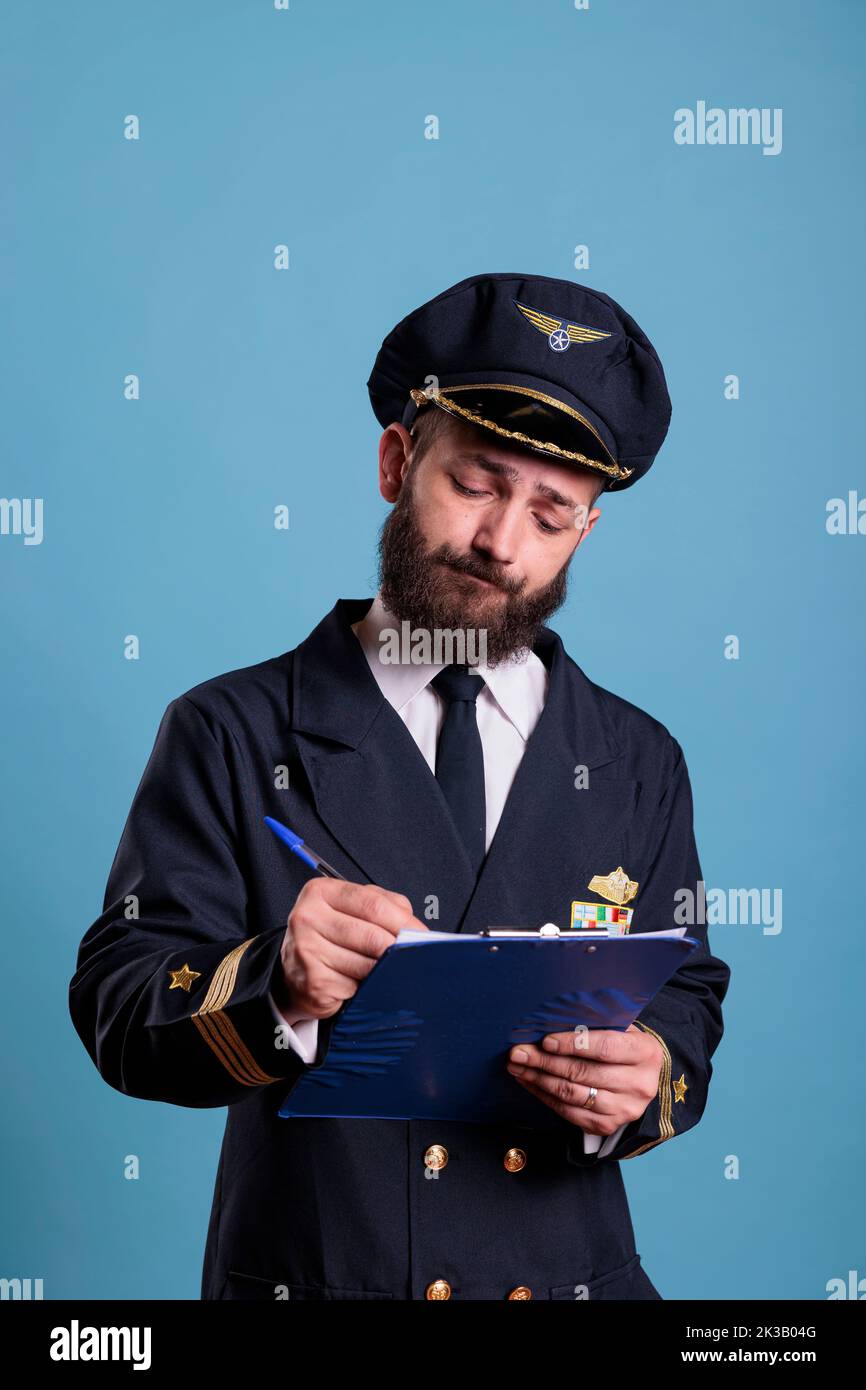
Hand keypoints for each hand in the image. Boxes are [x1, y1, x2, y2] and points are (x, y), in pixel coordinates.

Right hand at [276, 879, 427, 1019]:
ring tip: (383, 969)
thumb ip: (383, 905)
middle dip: (397, 948)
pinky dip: (364, 987)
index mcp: (321, 892)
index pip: (372, 904)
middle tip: (412, 955)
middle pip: (371, 935)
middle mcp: (308, 917)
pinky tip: (358, 983)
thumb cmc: (329, 937)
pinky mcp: (312, 981)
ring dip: (382, 970)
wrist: (294, 974)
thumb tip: (412, 924)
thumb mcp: (351, 909)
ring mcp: (306, 950)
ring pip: (366, 963)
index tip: (420, 933)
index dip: (402, 921)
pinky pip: (354, 985)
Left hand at [506, 1024, 663, 1138]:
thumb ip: (595, 1022)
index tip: (546, 1040)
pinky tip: (531, 1083)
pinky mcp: (608, 1126)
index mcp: (645, 1053)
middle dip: (545, 1061)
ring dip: (540, 1079)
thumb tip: (554, 1017)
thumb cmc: (625, 1045)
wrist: (644, 1078)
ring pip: (573, 1094)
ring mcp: (624, 1109)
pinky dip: (545, 1097)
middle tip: (519, 1052)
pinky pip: (570, 1113)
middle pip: (584, 1073)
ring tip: (519, 1066)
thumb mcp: (620, 1027)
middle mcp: (639, 1084)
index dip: (573, 1044)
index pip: (605, 1047)